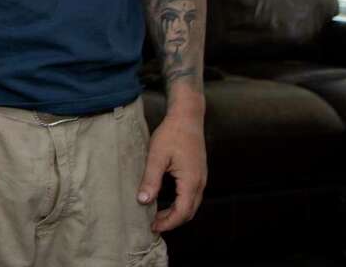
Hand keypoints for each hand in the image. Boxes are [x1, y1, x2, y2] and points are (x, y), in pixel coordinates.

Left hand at [136, 112, 206, 231]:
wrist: (187, 117)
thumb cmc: (172, 134)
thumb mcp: (156, 156)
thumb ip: (150, 179)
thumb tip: (143, 201)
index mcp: (191, 181)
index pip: (182, 212)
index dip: (168, 223)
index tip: (152, 227)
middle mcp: (200, 183)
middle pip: (189, 212)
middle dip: (172, 221)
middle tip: (153, 225)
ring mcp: (201, 178)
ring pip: (192, 205)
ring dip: (176, 213)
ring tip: (157, 215)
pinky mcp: (199, 173)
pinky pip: (192, 196)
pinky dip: (181, 204)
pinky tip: (166, 201)